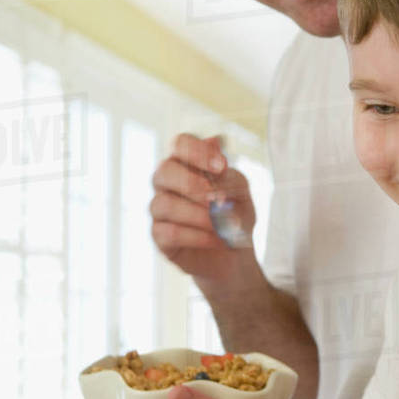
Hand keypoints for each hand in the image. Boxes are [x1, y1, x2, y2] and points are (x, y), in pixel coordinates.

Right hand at [150, 133, 255, 282]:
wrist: (235, 255)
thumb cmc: (235, 215)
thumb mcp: (241, 194)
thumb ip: (229, 177)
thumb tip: (219, 162)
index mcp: (186, 163)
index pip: (180, 143)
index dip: (197, 152)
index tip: (222, 167)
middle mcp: (167, 181)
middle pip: (164, 170)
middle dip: (192, 184)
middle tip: (217, 199)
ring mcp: (159, 208)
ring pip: (164, 204)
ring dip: (198, 215)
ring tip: (221, 226)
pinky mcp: (158, 235)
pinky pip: (168, 232)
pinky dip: (196, 237)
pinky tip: (216, 240)